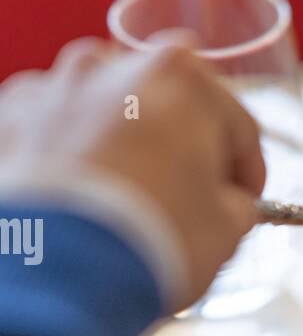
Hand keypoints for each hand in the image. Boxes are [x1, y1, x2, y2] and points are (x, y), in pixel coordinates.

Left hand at [0, 38, 265, 309]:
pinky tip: (73, 204)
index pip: (234, 122)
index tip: (244, 199)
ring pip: (101, 113)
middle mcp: (114, 64)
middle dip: (175, 147)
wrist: (57, 271)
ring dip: (116, 147)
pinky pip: (48, 133)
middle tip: (182, 199)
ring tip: (119, 203)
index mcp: (183, 78)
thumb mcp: (226, 232)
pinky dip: (62, 159)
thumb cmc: (152, 240)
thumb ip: (235, 205)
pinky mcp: (8, 117)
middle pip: (163, 106)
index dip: (245, 168)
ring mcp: (54, 87)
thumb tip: (228, 205)